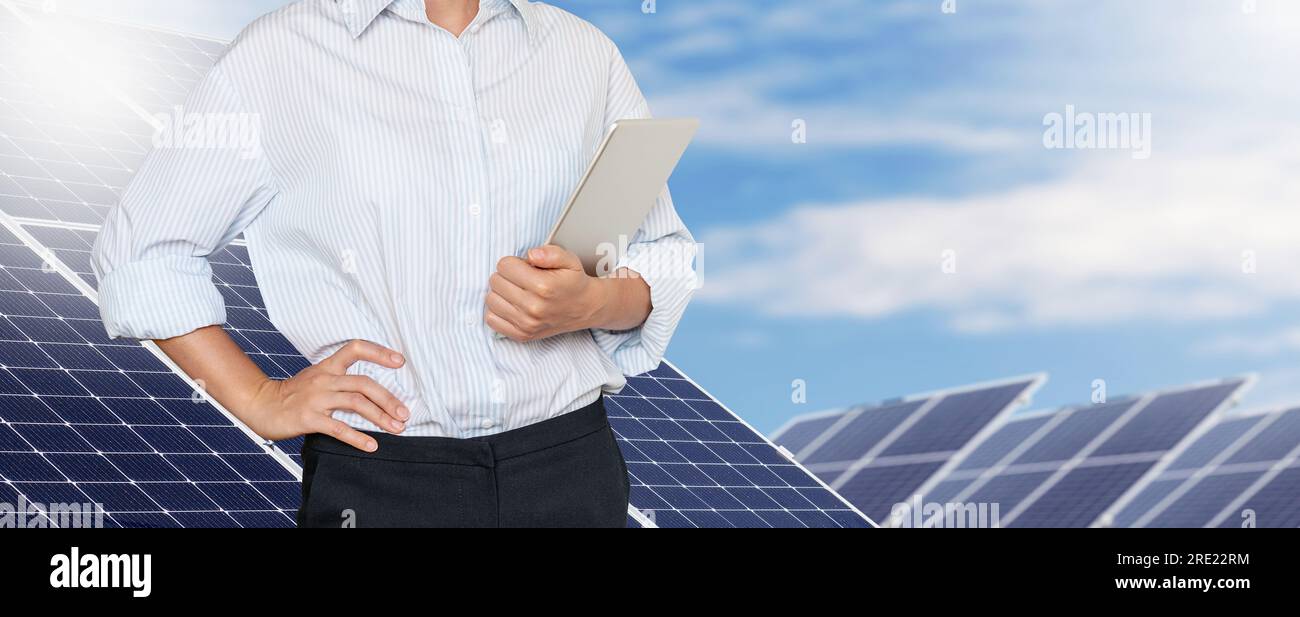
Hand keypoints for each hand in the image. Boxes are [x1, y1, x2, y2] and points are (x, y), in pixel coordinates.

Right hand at [246, 340, 408, 451]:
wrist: (260, 405)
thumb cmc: (293, 394)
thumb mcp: (317, 377)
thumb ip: (341, 379)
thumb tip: (374, 391)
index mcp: (327, 366)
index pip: (355, 348)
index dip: (379, 352)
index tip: (400, 361)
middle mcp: (324, 379)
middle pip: (363, 383)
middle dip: (388, 398)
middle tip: (404, 413)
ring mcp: (316, 398)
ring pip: (355, 403)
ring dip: (380, 417)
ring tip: (396, 429)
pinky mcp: (308, 418)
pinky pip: (338, 428)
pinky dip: (357, 438)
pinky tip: (371, 445)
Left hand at [486, 245, 610, 341]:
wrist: (586, 308)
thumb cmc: (573, 282)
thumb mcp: (569, 260)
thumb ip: (551, 252)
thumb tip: (531, 254)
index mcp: (543, 286)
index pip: (504, 266)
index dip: (513, 262)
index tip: (525, 267)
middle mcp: (533, 307)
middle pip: (495, 281)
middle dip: (506, 276)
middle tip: (522, 279)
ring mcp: (526, 324)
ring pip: (491, 300)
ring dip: (501, 293)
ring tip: (517, 291)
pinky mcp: (522, 335)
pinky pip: (492, 320)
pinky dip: (498, 310)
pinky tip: (512, 305)